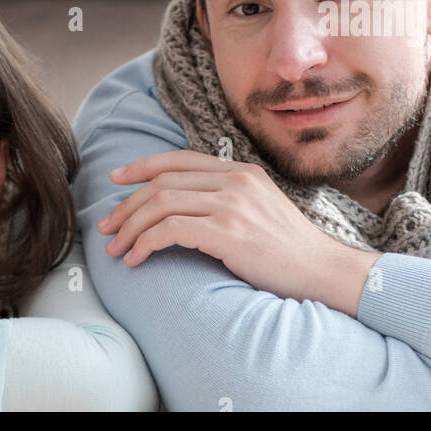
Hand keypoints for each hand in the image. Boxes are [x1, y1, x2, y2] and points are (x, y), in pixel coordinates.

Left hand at [97, 151, 379, 311]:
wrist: (324, 271)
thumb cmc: (289, 249)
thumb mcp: (259, 207)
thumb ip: (227, 196)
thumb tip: (186, 203)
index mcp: (239, 170)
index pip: (178, 159)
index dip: (141, 167)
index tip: (115, 180)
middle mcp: (233, 180)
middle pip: (162, 182)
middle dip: (127, 205)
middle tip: (106, 227)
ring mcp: (231, 205)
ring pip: (160, 204)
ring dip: (130, 227)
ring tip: (116, 249)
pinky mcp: (228, 233)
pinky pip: (170, 230)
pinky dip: (145, 244)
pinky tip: (137, 260)